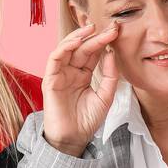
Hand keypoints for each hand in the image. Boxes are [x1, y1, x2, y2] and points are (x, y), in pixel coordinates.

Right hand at [41, 21, 121, 155]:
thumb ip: (110, 75)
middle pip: (82, 48)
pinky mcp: (50, 80)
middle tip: (110, 29)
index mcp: (83, 74)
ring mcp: (60, 74)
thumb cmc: (88, 120)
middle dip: (95, 36)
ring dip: (78, 36)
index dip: (104, 41)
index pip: (93, 53)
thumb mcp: (106, 96)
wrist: (74, 139)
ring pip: (66, 48)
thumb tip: (111, 52)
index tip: (117, 32)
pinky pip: (54, 59)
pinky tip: (76, 42)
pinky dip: (64, 48)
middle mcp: (71, 71)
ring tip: (91, 29)